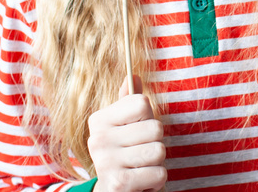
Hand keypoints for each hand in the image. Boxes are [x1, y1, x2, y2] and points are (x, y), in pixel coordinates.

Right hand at [88, 75, 166, 191]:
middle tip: (139, 154)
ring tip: (140, 168)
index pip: (142, 103)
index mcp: (99, 120)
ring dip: (156, 164)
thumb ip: (129, 103)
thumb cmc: (124, 154)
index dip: (148, 118)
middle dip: (155, 143)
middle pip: (155, 128)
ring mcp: (106, 162)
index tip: (135, 132)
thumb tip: (134, 76)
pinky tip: (140, 182)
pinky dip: (155, 182)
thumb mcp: (124, 127)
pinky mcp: (118, 184)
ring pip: (159, 151)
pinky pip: (159, 174)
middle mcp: (98, 139)